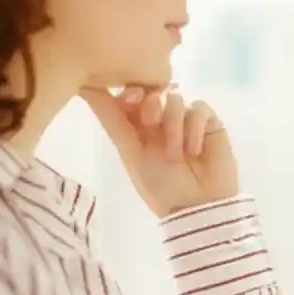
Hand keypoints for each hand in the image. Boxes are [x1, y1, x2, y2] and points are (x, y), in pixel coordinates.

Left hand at [80, 85, 239, 217]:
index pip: (129, 96)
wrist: (197, 206)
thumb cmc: (159, 185)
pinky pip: (199, 109)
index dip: (128, 91)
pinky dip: (195, 128)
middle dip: (150, 104)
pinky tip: (195, 150)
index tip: (130, 98)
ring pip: (176, 100)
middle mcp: (161, 120)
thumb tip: (84, 87)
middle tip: (151, 123)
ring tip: (177, 155)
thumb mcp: (130, 153)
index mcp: (137, 128)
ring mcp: (185, 120)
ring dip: (174, 126)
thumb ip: (112, 120)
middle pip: (152, 91)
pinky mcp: (209, 123)